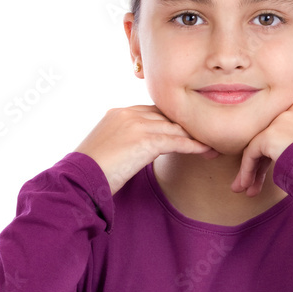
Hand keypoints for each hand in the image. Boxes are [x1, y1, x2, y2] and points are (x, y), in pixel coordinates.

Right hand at [75, 105, 217, 194]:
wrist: (78, 180)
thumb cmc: (91, 172)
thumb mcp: (108, 149)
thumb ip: (126, 143)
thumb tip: (139, 152)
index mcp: (118, 113)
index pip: (154, 111)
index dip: (172, 120)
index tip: (188, 128)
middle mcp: (128, 113)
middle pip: (167, 115)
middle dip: (188, 125)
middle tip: (207, 133)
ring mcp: (136, 125)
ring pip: (175, 126)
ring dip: (196, 135)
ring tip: (214, 143)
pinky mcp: (144, 141)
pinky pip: (177, 141)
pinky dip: (194, 145)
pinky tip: (207, 150)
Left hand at [231, 102, 292, 196]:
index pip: (286, 130)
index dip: (279, 151)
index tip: (276, 169)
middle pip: (271, 137)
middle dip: (263, 162)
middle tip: (256, 182)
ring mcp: (280, 121)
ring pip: (259, 145)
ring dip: (252, 169)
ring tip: (246, 189)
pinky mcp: (269, 135)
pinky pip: (252, 152)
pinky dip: (247, 169)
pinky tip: (246, 185)